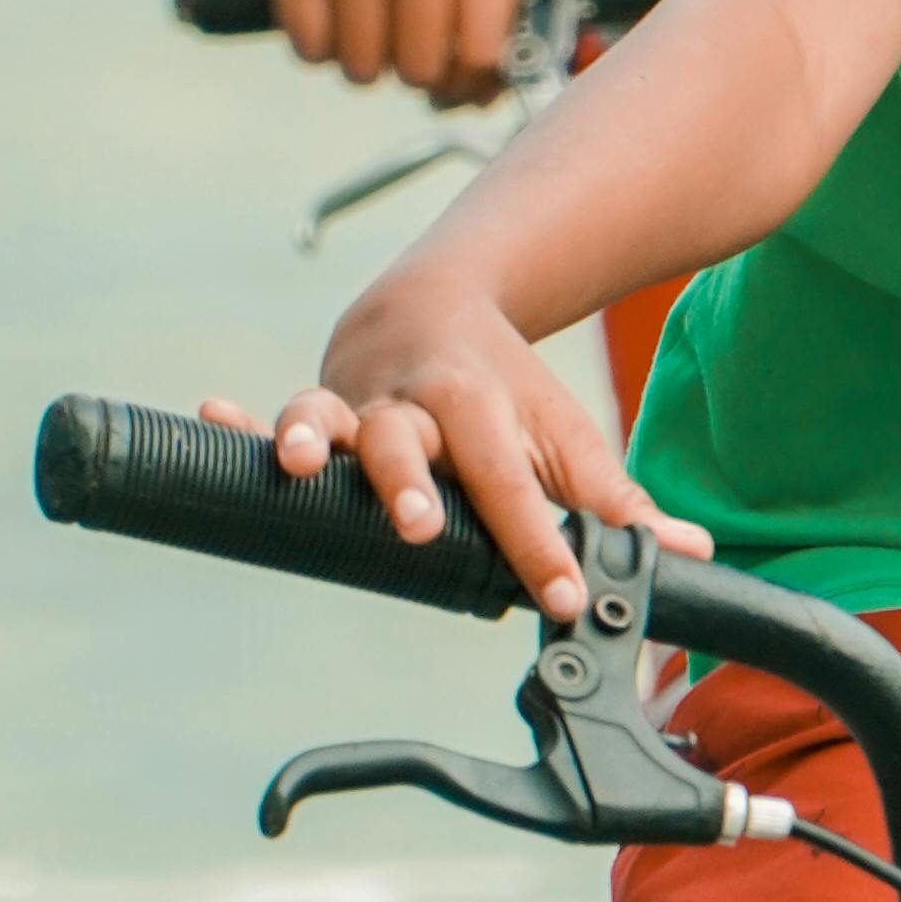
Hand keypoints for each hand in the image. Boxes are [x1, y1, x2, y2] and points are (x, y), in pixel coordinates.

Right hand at [202, 291, 704, 617]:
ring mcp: (356, 406)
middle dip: (412, 483)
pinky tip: (212, 417)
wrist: (434, 308)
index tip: (562, 593)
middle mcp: (414, 405)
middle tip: (421, 524)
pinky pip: (266, 415)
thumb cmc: (502, 393)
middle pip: (411, 442)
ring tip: (298, 463)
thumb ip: (614, 503)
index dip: (538, 541)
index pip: (513, 482)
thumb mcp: (563, 437)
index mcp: (482, 409)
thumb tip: (688, 554)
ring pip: (329, 417)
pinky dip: (237, 422)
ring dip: (309, 436)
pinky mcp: (313, 411)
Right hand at [263, 0, 525, 97]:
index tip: (456, 70)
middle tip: (409, 40)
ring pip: (360, 68)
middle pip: (418, 70)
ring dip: (365, 61)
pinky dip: (320, 45)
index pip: (480, 56)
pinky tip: (335, 10)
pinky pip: (309, 47)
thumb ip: (508, 25)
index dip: (468, 80)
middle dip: (415, 70)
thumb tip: (480, 99)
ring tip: (373, 21)